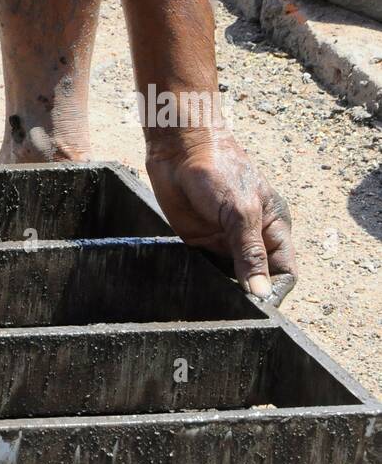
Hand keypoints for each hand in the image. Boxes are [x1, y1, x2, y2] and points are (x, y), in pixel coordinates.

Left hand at [145, 131, 295, 304]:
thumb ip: (250, 253)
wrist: (180, 150)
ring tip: (212, 305)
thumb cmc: (219, 171)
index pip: (283, 273)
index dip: (274, 292)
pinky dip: (201, 280)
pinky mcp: (198, 242)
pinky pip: (204, 269)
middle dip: (248, 296)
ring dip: (223, 291)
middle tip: (232, 313)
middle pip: (257, 280)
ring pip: (229, 278)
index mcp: (274, 230)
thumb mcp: (241, 212)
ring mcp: (224, 242)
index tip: (258, 310)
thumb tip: (261, 292)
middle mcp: (251, 240)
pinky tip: (193, 291)